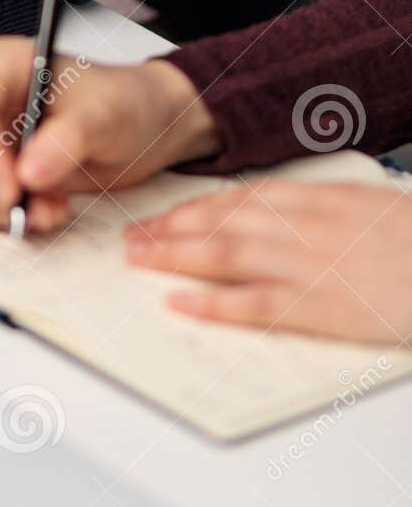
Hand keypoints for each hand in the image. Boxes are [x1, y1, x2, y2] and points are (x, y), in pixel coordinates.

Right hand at [0, 37, 219, 230]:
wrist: (147, 125)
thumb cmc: (126, 104)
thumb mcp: (103, 116)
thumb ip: (66, 141)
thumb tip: (28, 174)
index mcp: (6, 66)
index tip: (11, 190)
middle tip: (34, 214)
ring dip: (5, 208)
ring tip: (54, 212)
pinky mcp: (1, 168)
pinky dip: (13, 215)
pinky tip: (51, 211)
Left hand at [126, 181, 411, 343]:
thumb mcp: (374, 211)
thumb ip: (327, 213)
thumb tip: (283, 218)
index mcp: (326, 200)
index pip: (245, 198)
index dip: (197, 207)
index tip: (166, 215)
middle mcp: (313, 226)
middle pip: (225, 222)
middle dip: (173, 229)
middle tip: (133, 238)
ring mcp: (316, 266)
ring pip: (228, 254)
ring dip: (175, 256)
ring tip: (138, 260)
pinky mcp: (325, 307)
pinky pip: (258, 304)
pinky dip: (214, 303)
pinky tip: (180, 302)